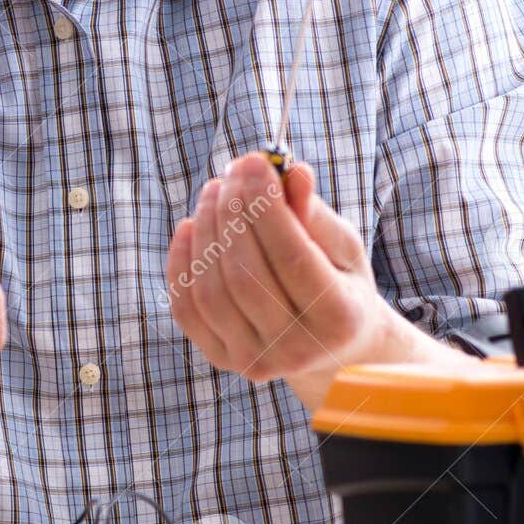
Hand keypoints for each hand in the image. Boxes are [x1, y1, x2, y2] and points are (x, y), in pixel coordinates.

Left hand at [164, 153, 395, 404]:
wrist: (331, 343)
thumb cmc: (339, 280)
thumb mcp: (342, 245)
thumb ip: (314, 213)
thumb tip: (292, 171)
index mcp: (338, 319)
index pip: (291, 258)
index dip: (267, 207)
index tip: (255, 162)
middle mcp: (296, 350)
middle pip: (245, 275)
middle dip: (232, 213)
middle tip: (232, 170)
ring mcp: (255, 361)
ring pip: (211, 292)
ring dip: (206, 232)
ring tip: (214, 191)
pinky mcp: (222, 359)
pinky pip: (187, 309)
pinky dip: (181, 263)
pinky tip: (189, 226)